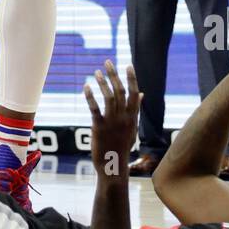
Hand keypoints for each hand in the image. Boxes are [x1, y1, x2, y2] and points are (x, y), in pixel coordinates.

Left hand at [84, 60, 141, 175]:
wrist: (113, 166)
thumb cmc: (122, 146)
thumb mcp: (132, 127)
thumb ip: (135, 109)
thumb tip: (141, 94)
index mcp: (133, 117)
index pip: (134, 93)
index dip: (132, 78)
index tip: (128, 65)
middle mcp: (124, 118)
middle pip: (120, 91)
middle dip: (114, 75)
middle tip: (107, 62)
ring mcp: (112, 122)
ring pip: (109, 97)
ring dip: (102, 83)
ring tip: (97, 72)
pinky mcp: (99, 127)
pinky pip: (95, 108)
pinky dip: (90, 96)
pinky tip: (86, 86)